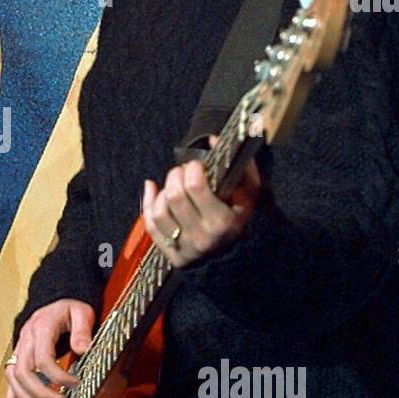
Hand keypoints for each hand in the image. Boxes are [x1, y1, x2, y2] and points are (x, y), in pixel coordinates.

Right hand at [3, 298, 92, 397]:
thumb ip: (82, 330)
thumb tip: (83, 348)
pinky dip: (11, 392)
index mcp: (41, 328)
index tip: (75, 384)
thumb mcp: (82, 312)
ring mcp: (20, 346)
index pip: (43, 359)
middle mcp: (26, 338)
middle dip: (41, 392)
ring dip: (25, 397)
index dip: (58, 376)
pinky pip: (10, 374)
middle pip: (24, 371)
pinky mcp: (19, 353)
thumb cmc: (68, 306)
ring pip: (13, 375)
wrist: (56, 298)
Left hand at [142, 134, 261, 267]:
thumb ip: (239, 164)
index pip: (195, 186)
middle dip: (176, 175)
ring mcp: (185, 248)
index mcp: (222, 221)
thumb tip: (212, 139)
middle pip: (174, 196)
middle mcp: (202, 237)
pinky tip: (153, 189)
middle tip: (183, 172)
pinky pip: (151, 225)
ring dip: (163, 191)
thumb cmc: (243, 218)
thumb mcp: (250, 193)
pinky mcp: (172, 255)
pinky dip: (148, 203)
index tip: (197, 166)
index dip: (192, 168)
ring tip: (174, 185)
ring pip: (159, 211)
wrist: (240, 258)